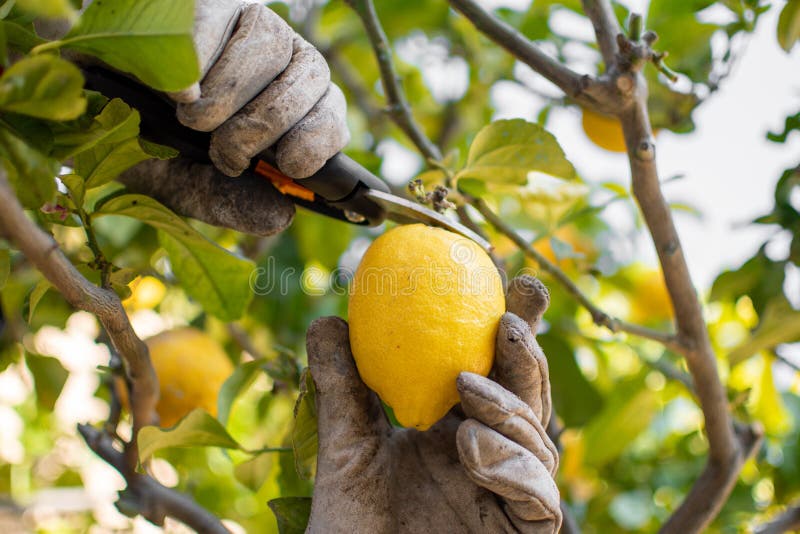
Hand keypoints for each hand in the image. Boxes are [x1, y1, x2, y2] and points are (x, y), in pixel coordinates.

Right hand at [121, 1, 350, 234]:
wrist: (90, 105)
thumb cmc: (151, 146)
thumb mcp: (191, 187)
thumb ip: (233, 203)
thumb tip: (282, 214)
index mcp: (295, 111)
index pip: (331, 118)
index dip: (313, 142)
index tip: (286, 164)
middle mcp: (285, 62)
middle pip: (309, 80)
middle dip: (261, 128)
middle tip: (222, 151)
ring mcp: (252, 24)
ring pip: (268, 48)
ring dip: (224, 98)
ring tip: (188, 116)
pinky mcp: (211, 0)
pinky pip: (215, 24)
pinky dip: (192, 62)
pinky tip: (176, 87)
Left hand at [306, 275, 561, 532]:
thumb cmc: (350, 527)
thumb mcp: (346, 447)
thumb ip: (342, 386)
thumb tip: (328, 319)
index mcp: (455, 432)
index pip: (491, 372)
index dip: (509, 328)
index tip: (507, 279)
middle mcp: (489, 460)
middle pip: (527, 398)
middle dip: (528, 353)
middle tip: (509, 318)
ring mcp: (508, 499)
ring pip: (539, 442)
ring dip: (507, 407)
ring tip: (465, 388)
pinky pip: (541, 499)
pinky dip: (513, 466)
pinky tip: (472, 449)